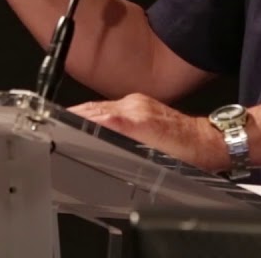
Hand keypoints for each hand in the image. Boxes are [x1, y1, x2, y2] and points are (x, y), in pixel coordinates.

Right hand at [69, 94, 226, 173]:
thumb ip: (127, 142)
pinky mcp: (142, 104)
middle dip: (72, 115)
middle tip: (50, 123)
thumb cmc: (189, 154)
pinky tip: (90, 121)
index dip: (74, 118)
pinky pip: (112, 107)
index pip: (95, 115)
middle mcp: (134, 106)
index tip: (56, 121)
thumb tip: (102, 130)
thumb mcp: (157, 156)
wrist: (210, 141)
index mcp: (135, 119)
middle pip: (94, 109)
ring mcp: (138, 103)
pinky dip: (97, 113)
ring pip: (101, 107)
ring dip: (82, 113)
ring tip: (63, 122)